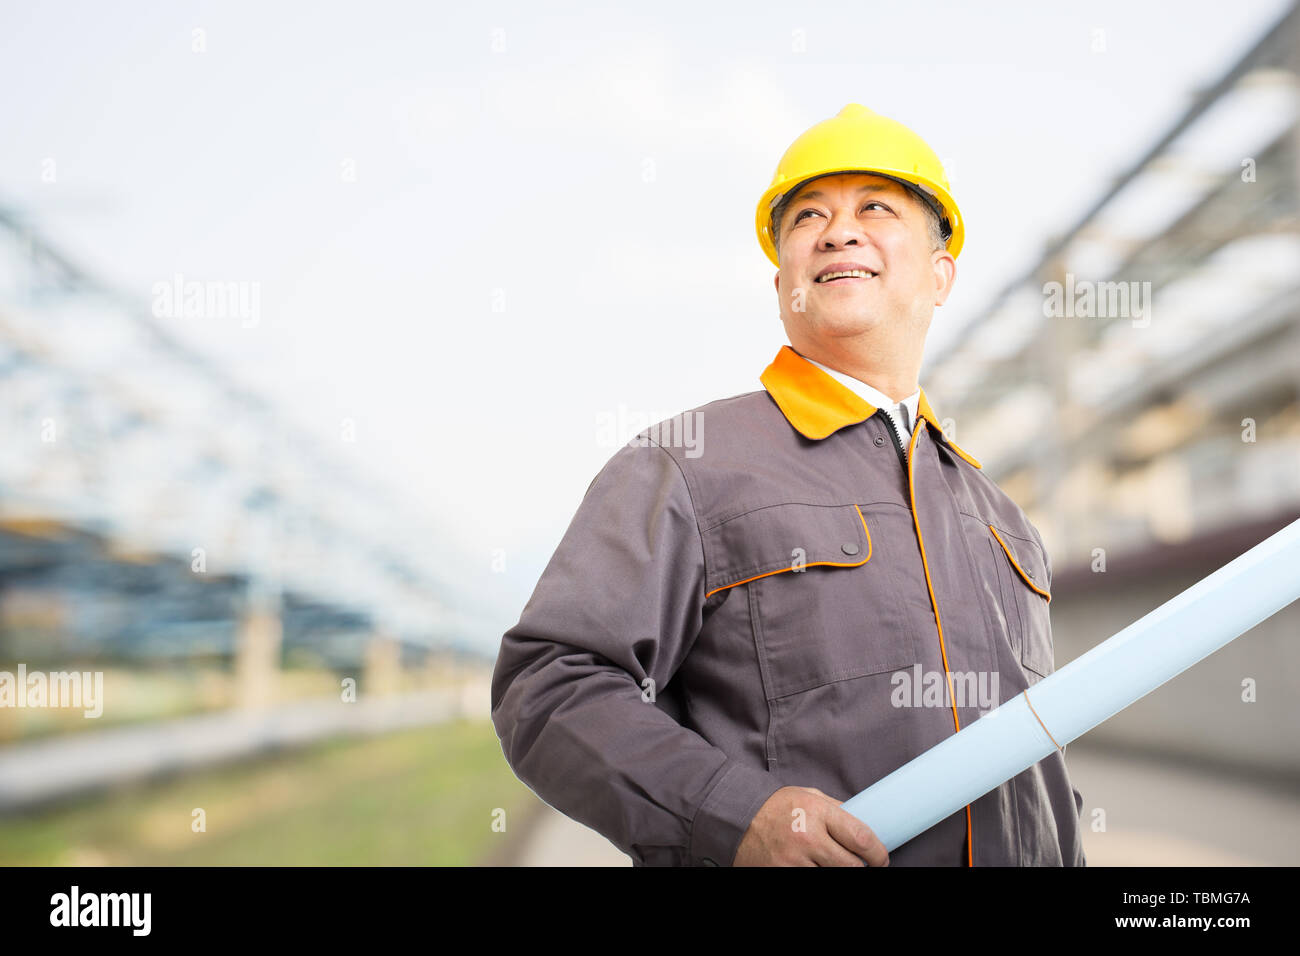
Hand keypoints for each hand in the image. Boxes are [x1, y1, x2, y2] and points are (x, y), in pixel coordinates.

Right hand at [733, 785, 888, 865]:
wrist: (735, 818)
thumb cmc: (774, 806)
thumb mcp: (807, 796)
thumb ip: (835, 809)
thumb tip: (864, 822)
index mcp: (817, 811)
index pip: (861, 838)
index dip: (878, 853)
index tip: (881, 858)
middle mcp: (807, 837)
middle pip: (852, 866)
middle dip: (862, 868)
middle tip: (862, 866)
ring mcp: (793, 860)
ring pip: (833, 877)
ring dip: (838, 872)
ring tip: (832, 863)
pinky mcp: (782, 874)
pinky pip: (811, 881)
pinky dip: (817, 874)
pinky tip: (815, 868)